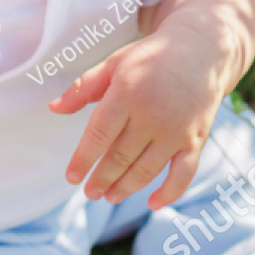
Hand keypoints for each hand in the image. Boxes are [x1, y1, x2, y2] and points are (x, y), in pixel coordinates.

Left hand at [48, 26, 223, 209]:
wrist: (201, 50)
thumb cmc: (150, 57)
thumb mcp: (114, 63)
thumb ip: (83, 87)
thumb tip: (54, 108)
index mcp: (127, 93)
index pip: (99, 134)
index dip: (82, 159)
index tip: (71, 177)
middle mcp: (152, 115)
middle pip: (120, 157)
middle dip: (101, 179)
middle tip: (89, 192)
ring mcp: (176, 130)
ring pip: (146, 169)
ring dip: (126, 187)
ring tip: (110, 196)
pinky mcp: (196, 139)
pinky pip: (183, 174)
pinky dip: (170, 193)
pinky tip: (152, 203)